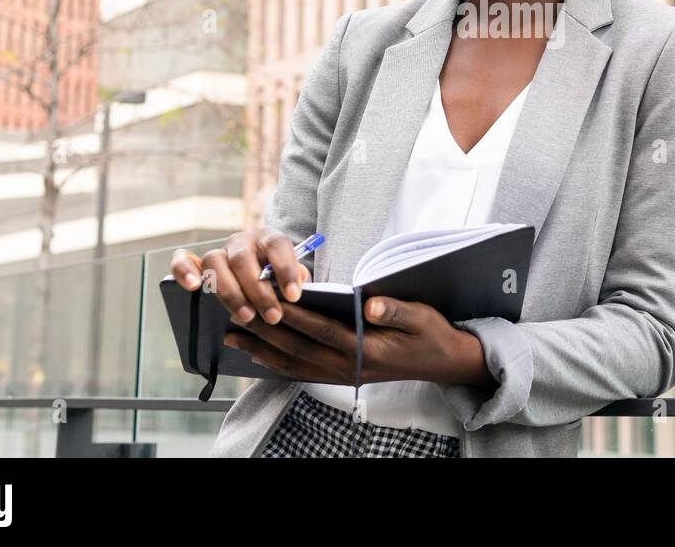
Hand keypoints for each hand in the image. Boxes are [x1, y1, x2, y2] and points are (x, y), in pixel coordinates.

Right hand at [170, 229, 310, 326]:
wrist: (261, 277)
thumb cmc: (281, 282)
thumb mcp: (294, 280)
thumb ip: (297, 280)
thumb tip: (298, 286)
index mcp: (268, 238)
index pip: (276, 245)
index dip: (285, 269)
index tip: (294, 296)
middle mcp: (241, 241)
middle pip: (243, 259)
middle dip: (259, 291)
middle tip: (273, 317)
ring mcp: (219, 252)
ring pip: (215, 262)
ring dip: (230, 292)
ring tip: (246, 316)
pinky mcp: (198, 263)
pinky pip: (183, 260)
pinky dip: (184, 270)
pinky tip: (192, 286)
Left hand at [222, 296, 481, 386]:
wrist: (443, 362)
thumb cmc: (430, 334)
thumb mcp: (422, 317)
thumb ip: (396, 310)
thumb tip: (371, 303)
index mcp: (367, 349)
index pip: (322, 330)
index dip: (294, 316)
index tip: (267, 299)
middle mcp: (349, 366)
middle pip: (298, 349)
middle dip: (264, 333)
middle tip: (233, 316)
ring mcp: (343, 374)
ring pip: (294, 364)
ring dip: (261, 351)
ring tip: (231, 337)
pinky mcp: (341, 375)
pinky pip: (301, 372)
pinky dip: (277, 363)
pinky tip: (258, 353)